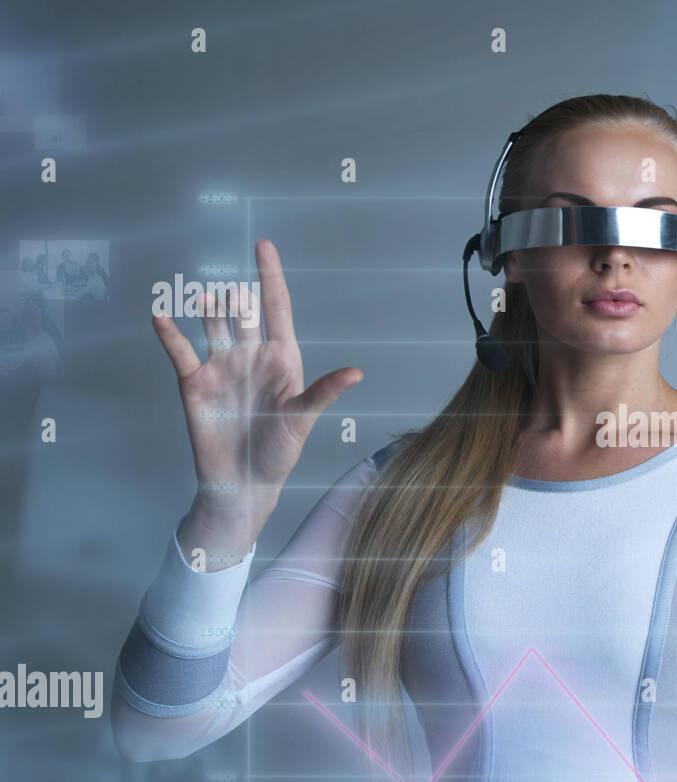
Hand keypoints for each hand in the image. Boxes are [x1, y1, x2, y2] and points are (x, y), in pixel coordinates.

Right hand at [152, 238, 363, 515]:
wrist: (242, 483)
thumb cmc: (279, 452)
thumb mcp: (304, 419)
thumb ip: (324, 392)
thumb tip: (357, 372)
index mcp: (281, 358)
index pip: (275, 308)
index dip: (270, 277)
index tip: (264, 246)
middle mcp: (250, 355)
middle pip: (242, 314)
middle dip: (238, 300)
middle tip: (233, 294)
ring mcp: (221, 366)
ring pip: (212, 326)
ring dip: (208, 310)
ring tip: (205, 298)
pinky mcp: (194, 383)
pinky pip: (180, 352)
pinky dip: (170, 334)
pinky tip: (161, 315)